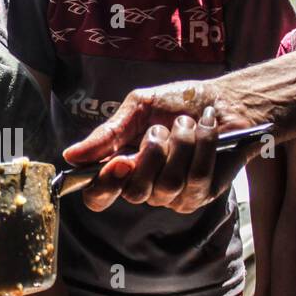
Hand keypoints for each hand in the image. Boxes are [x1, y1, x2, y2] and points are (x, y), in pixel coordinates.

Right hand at [62, 82, 255, 214]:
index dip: (103, 187)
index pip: (99, 196)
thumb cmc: (179, 103)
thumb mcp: (137, 109)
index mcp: (122, 167)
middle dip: (151, 155)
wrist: (225, 100)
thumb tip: (70, 155)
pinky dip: (202, 147)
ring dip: (181, 146)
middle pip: (134, 193)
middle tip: (162, 129)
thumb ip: (107, 134)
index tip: (118, 163)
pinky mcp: (202, 193)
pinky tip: (206, 129)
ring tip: (188, 124)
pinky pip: (196, 179)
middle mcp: (145, 186)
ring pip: (168, 186)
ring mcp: (174, 195)